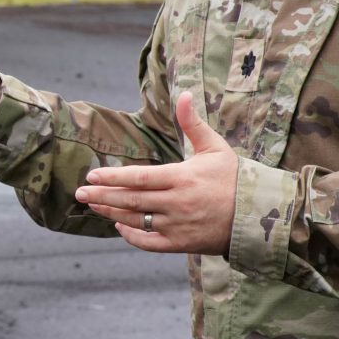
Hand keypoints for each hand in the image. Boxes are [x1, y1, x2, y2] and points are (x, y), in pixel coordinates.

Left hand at [73, 92, 237, 255]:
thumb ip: (192, 123)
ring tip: (93, 206)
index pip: (139, 178)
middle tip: (79, 193)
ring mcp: (178, 225)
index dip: (113, 177)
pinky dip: (131, 236)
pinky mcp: (182, 244)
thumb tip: (184, 94)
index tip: (92, 175)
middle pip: (130, 200)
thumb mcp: (214, 147)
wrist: (258, 215)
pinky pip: (149, 243)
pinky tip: (119, 226)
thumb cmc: (234, 177)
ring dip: (111, 213)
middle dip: (102, 196)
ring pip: (136, 221)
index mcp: (182, 178)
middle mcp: (177, 203)